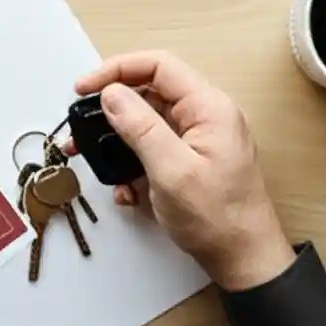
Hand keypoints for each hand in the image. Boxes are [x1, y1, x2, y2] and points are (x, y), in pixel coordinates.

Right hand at [74, 51, 293, 290]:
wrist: (244, 260)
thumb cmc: (219, 219)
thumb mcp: (172, 171)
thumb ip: (140, 128)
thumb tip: (111, 94)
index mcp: (209, 108)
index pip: (158, 66)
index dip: (117, 70)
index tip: (84, 88)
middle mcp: (205, 117)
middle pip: (149, 92)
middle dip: (111, 109)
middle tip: (81, 127)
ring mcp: (198, 139)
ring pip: (147, 123)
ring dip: (117, 141)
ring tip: (92, 159)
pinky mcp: (189, 161)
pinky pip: (153, 150)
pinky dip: (133, 165)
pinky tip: (126, 190)